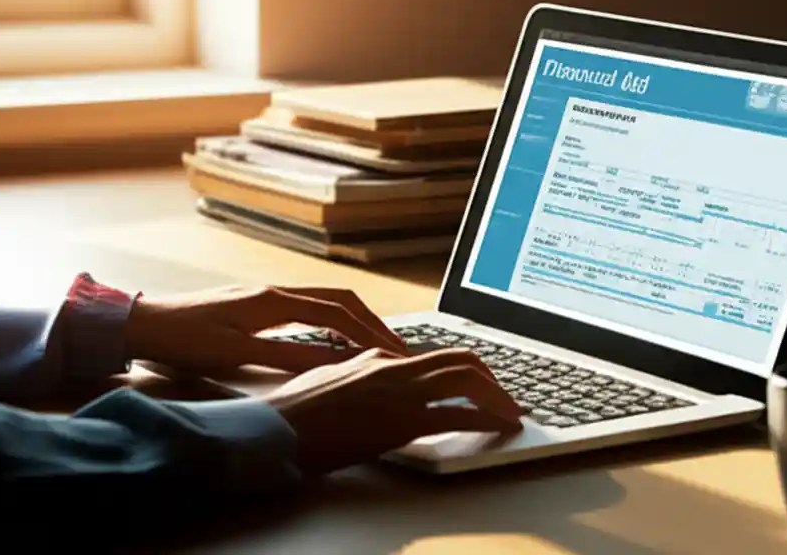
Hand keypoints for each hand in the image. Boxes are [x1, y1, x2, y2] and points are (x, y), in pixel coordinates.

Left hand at [125, 285, 407, 372]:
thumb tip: (336, 361)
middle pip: (340, 300)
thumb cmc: (184, 341)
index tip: (396, 353)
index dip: (371, 333)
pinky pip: (308, 309)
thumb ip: (287, 357)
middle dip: (373, 322)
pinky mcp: (255, 305)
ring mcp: (265, 296)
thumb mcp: (236, 354)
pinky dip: (332, 322)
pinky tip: (335, 340)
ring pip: (325, 302)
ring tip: (377, 344)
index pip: (339, 314)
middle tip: (398, 347)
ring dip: (355, 320)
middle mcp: (275, 292)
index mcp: (274, 302)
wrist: (141, 324)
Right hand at [266, 347, 524, 474]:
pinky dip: (486, 420)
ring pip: (467, 379)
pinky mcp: (402, 421)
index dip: (464, 370)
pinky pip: (457, 416)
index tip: (479, 385)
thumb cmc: (294, 413)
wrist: (275, 430)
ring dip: (497, 396)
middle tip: (506, 396)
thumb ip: (361, 376)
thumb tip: (381, 381)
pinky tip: (499, 428)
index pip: (433, 355)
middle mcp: (393, 366)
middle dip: (491, 376)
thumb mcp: (330, 382)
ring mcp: (400, 392)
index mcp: (376, 356)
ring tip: (510, 412)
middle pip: (460, 358)